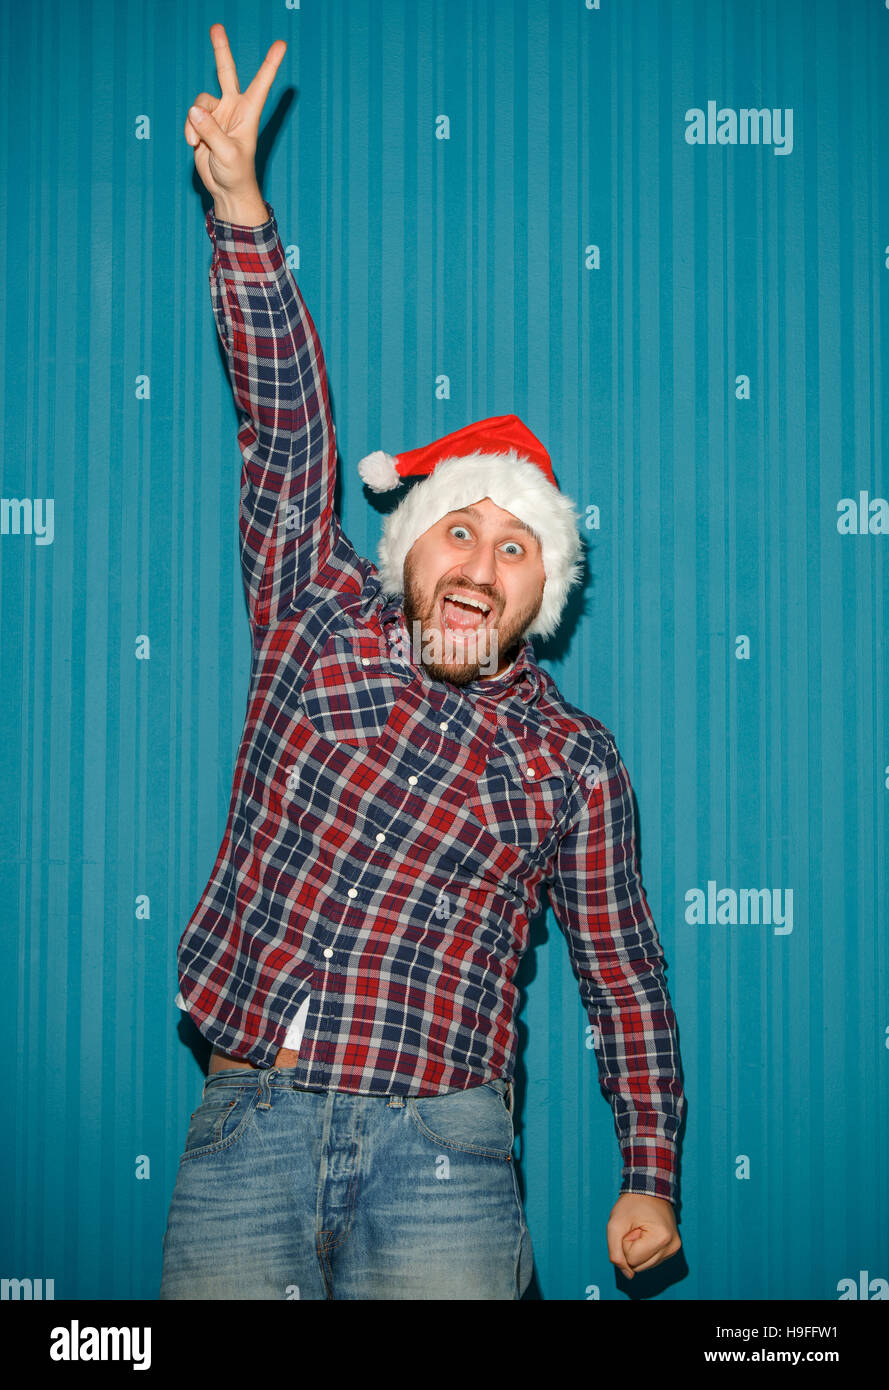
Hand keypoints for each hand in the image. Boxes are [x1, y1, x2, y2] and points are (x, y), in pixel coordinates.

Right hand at [185, 23, 286, 205]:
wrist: (226, 189)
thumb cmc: (236, 173)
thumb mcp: (227, 154)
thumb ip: (211, 131)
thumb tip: (194, 111)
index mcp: (249, 113)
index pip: (261, 84)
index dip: (270, 64)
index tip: (281, 44)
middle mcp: (233, 108)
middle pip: (226, 72)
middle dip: (220, 50)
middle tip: (216, 26)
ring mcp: (217, 114)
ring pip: (199, 102)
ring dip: (195, 122)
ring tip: (198, 141)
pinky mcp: (203, 123)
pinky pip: (191, 117)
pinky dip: (190, 130)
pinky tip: (195, 144)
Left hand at [606, 1192, 680, 1278]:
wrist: (649, 1189)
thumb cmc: (631, 1204)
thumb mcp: (615, 1224)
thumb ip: (615, 1252)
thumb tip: (628, 1275)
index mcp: (661, 1239)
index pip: (631, 1260)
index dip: (625, 1243)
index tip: (631, 1226)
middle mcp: (672, 1247)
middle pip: (639, 1266)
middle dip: (632, 1248)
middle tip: (636, 1228)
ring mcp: (674, 1249)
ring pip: (645, 1266)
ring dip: (638, 1249)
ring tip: (641, 1229)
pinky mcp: (673, 1249)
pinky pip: (651, 1261)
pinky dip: (645, 1250)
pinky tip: (647, 1233)